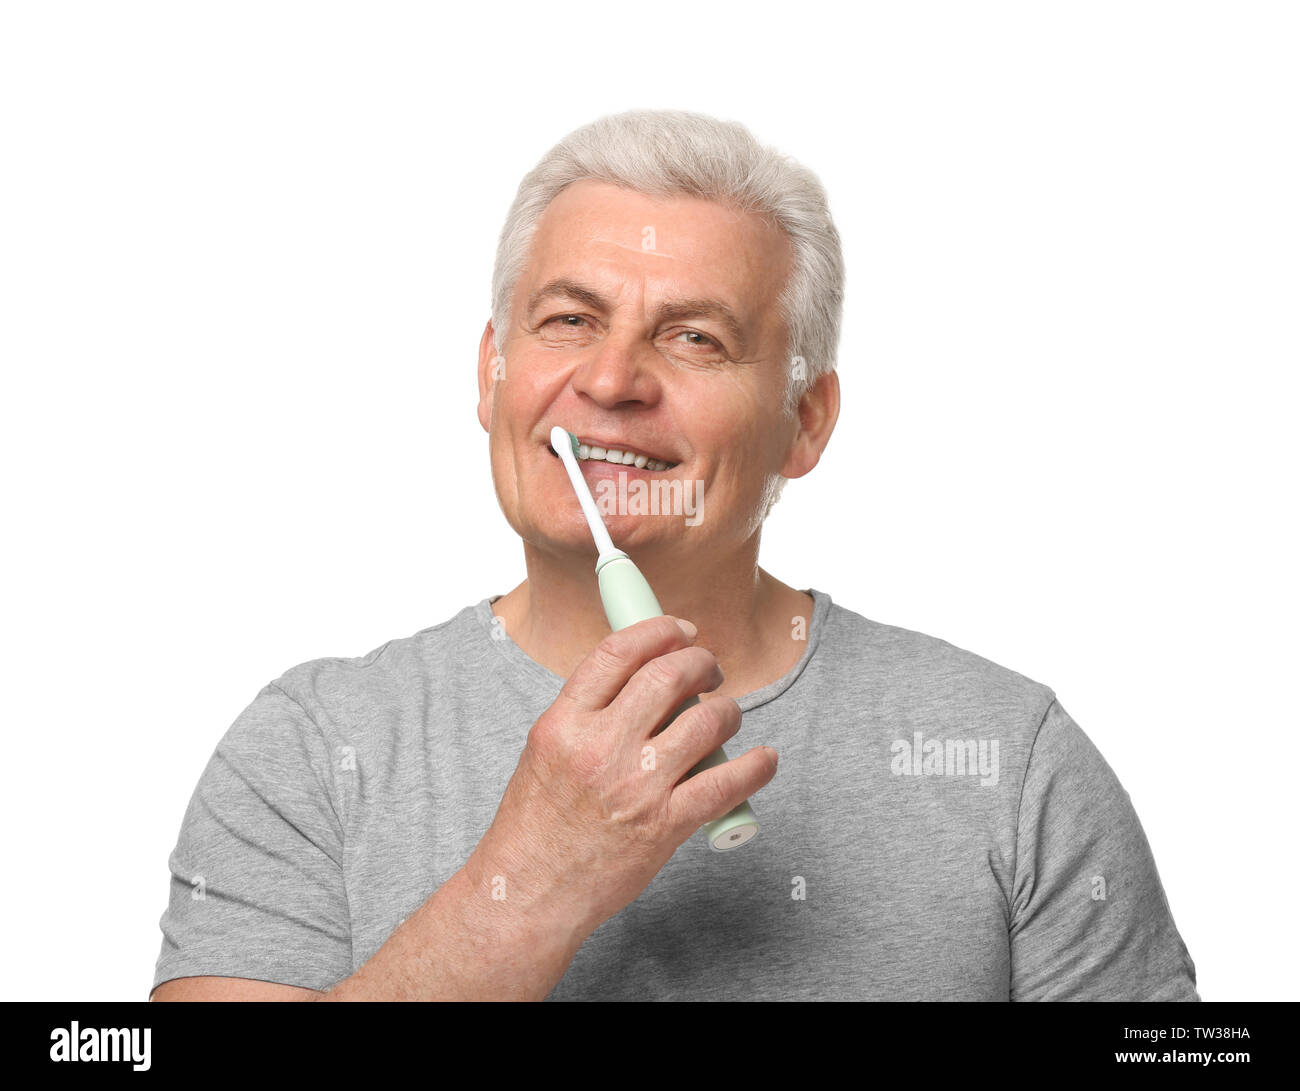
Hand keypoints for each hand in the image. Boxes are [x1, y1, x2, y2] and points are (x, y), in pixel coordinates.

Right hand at [470, 614, 777, 934]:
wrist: (529, 893)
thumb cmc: (535, 825)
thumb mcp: (546, 750)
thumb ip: (589, 713)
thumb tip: (644, 680)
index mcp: (564, 723)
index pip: (619, 652)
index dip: (658, 630)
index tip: (679, 630)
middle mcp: (600, 747)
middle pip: (669, 676)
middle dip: (701, 662)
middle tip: (710, 669)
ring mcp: (636, 786)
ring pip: (707, 721)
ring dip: (729, 710)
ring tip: (728, 714)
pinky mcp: (665, 826)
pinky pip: (727, 783)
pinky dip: (755, 766)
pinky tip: (764, 759)